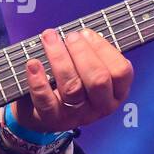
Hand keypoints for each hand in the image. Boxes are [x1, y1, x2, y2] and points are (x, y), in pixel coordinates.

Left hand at [7, 27, 132, 133]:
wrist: (42, 112)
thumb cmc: (71, 80)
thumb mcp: (89, 68)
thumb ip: (91, 52)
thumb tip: (82, 34)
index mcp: (117, 92)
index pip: (120, 71)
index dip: (104, 49)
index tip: (86, 34)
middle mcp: (101, 106)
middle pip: (98, 79)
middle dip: (82, 52)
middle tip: (69, 36)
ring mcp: (77, 115)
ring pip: (72, 87)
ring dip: (59, 58)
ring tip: (49, 38)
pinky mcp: (53, 119)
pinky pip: (46, 101)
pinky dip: (38, 80)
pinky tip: (33, 64)